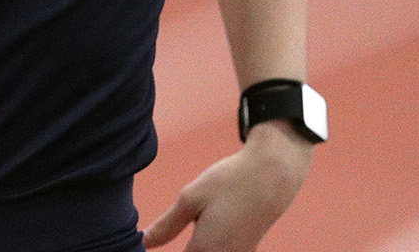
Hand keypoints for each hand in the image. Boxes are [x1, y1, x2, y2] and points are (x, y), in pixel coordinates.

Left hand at [142, 122, 313, 250]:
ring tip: (196, 224)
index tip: (148, 248)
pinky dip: (211, 247)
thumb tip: (144, 242)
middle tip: (165, 233)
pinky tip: (206, 230)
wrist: (273, 174)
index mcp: (205, 250)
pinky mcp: (247, 248)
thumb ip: (167, 225)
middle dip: (187, 250)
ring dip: (198, 248)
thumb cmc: (229, 182)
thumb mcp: (191, 198)